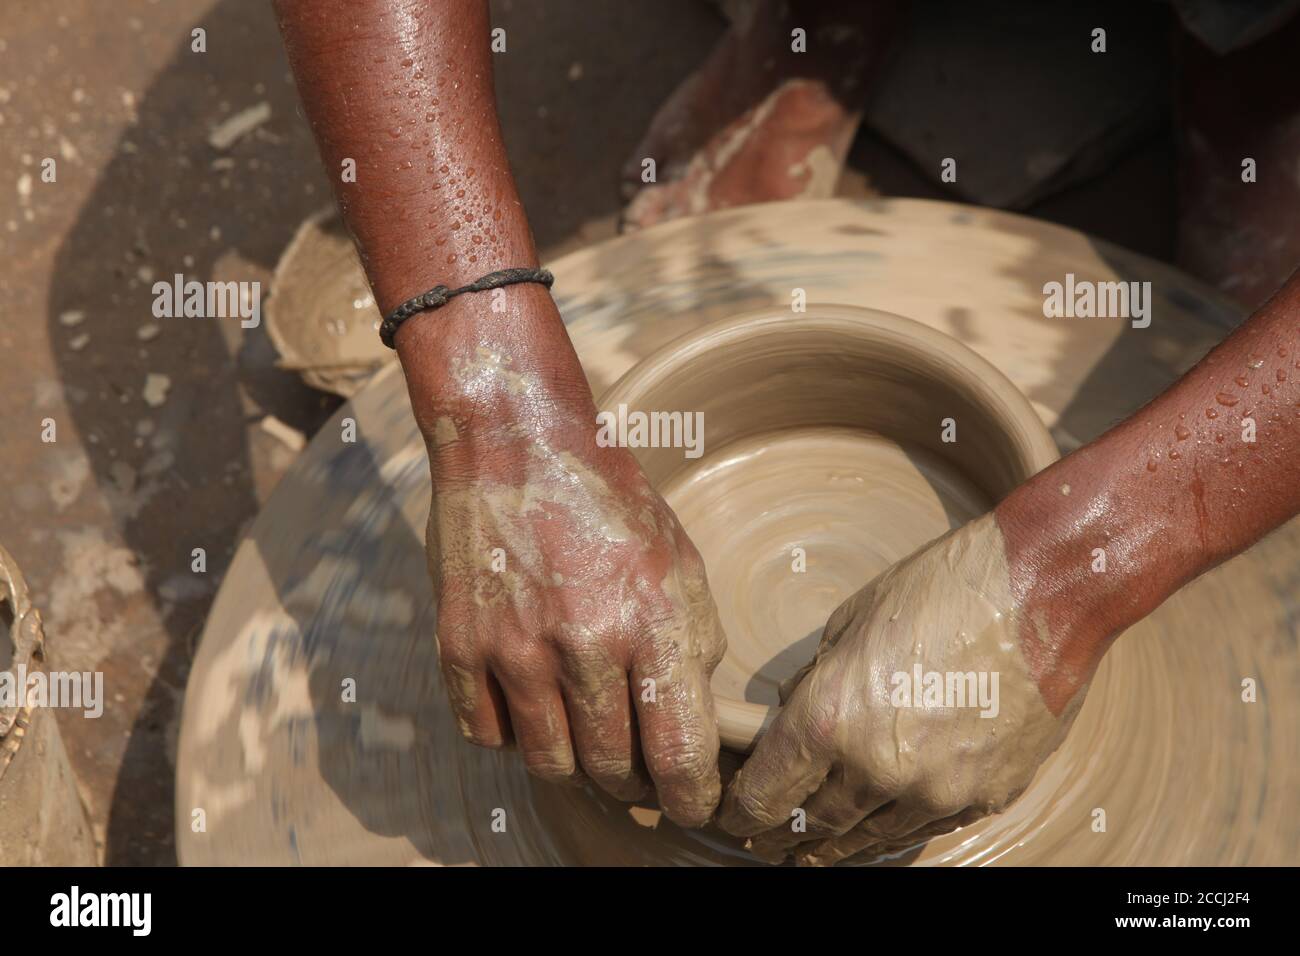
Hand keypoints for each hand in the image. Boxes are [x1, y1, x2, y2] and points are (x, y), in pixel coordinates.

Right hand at [425, 360, 727, 825]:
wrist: (515, 443)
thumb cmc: (608, 501)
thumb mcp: (680, 559)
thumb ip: (692, 642)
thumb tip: (691, 720)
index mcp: (654, 619)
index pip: (679, 753)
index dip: (691, 798)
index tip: (692, 805)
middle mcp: (585, 643)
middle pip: (612, 770)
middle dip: (634, 781)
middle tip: (639, 766)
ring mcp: (516, 648)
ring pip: (551, 764)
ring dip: (576, 764)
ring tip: (587, 734)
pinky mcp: (462, 646)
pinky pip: (488, 735)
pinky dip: (514, 733)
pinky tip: (531, 699)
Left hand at [717, 514, 1088, 863]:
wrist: (1041, 594)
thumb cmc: (941, 591)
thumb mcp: (851, 623)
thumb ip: (818, 681)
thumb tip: (796, 714)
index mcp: (830, 718)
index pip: (767, 791)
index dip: (743, 812)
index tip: (735, 818)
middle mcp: (877, 767)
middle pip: (816, 823)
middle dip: (785, 835)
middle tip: (769, 842)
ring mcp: (936, 790)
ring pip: (872, 836)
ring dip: (839, 846)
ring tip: (818, 853)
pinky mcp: (986, 795)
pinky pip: (928, 827)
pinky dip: (898, 830)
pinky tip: (883, 832)